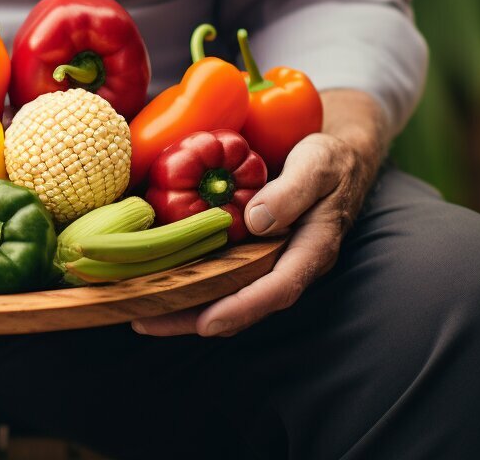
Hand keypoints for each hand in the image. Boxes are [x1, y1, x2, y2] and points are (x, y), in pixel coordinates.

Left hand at [132, 90, 384, 337]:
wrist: (339, 157)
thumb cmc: (330, 159)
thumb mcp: (317, 165)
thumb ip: (292, 191)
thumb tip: (259, 222)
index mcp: (311, 251)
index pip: (278, 289)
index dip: (242, 308)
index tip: (206, 323)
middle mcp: (288, 265)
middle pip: (243, 305)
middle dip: (195, 319)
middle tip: (146, 321)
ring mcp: (268, 261)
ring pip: (227, 295)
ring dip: (185, 307)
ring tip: (140, 312)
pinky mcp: (251, 251)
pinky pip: (221, 274)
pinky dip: (190, 281)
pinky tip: (156, 280)